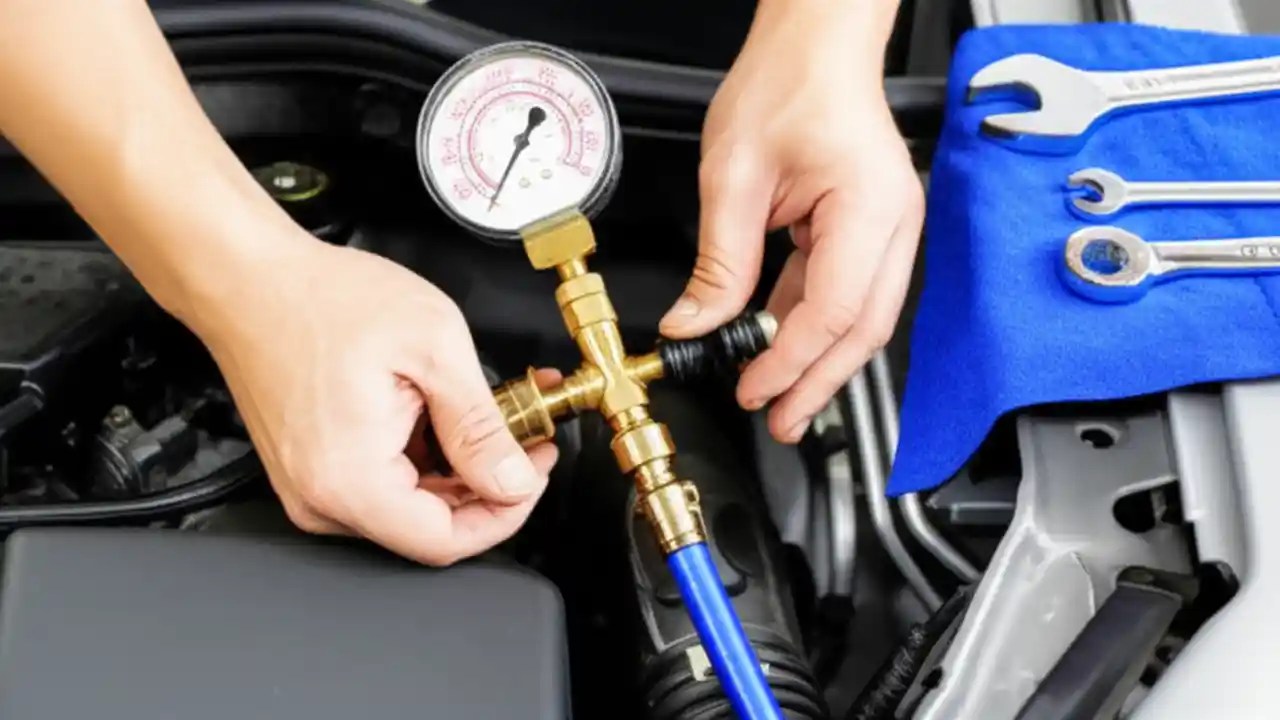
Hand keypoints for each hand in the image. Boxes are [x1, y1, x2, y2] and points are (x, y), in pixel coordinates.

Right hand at [194, 231, 555, 565]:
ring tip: (492, 416)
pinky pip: (381, 482)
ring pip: (409, 505)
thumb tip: (512, 480)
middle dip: (488, 485)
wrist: (247, 277)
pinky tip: (445, 413)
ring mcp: (311, 486)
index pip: (446, 541)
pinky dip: (424, 454)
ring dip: (459, 467)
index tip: (533, 473)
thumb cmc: (319, 299)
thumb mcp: (432, 349)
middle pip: (429, 527)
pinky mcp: (311, 468)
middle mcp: (321, 498)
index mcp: (350, 480)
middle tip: (524, 439)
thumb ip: (480, 426)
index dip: (506, 513)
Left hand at [660, 0, 922, 443]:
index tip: (754, 389)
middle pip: (861, 330)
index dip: (792, 360)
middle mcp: (894, 225)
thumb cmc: (788, 85)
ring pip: (858, 319)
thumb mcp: (732, 176)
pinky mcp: (869, 231)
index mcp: (869, 208)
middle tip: (781, 424)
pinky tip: (779, 349)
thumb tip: (694, 324)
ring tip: (781, 403)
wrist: (817, 45)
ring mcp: (888, 231)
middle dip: (818, 384)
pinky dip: (811, 325)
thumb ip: (718, 262)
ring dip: (818, 364)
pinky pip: (842, 291)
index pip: (833, 309)